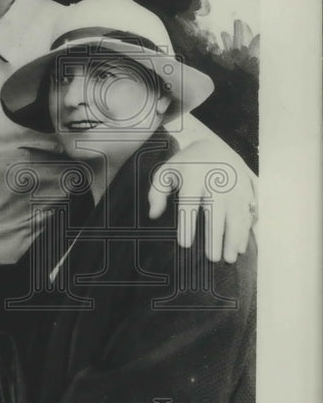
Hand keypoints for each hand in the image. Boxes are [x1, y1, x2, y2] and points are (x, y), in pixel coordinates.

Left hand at [148, 139, 256, 262]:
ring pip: (237, 214)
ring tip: (230, 258)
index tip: (185, 244)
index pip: (190, 203)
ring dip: (235, 238)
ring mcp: (236, 184)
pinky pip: (249, 211)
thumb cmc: (185, 164)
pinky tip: (241, 247)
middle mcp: (218, 180)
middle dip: (216, 237)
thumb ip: (157, 193)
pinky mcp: (248, 187)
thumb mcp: (166, 172)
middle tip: (212, 259)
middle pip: (217, 212)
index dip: (188, 224)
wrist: (211, 143)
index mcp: (194, 175)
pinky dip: (246, 230)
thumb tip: (153, 215)